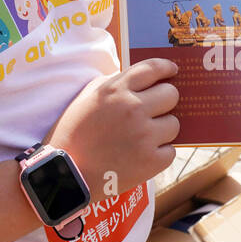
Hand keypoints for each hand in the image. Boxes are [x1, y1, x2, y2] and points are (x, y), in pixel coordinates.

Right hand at [44, 57, 179, 203]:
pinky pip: (170, 151)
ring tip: (143, 137)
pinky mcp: (152, 161)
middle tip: (157, 109)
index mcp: (115, 90)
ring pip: (174, 124)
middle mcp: (133, 108)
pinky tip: (142, 156)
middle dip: (165, 101)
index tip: (172, 70)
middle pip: (171, 94)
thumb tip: (140, 81)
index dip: (166, 67)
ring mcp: (144, 135)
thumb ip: (114, 84)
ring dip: (162, 129)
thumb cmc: (73, 132)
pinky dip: (159, 154)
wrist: (66, 173)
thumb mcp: (87, 97)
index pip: (152, 69)